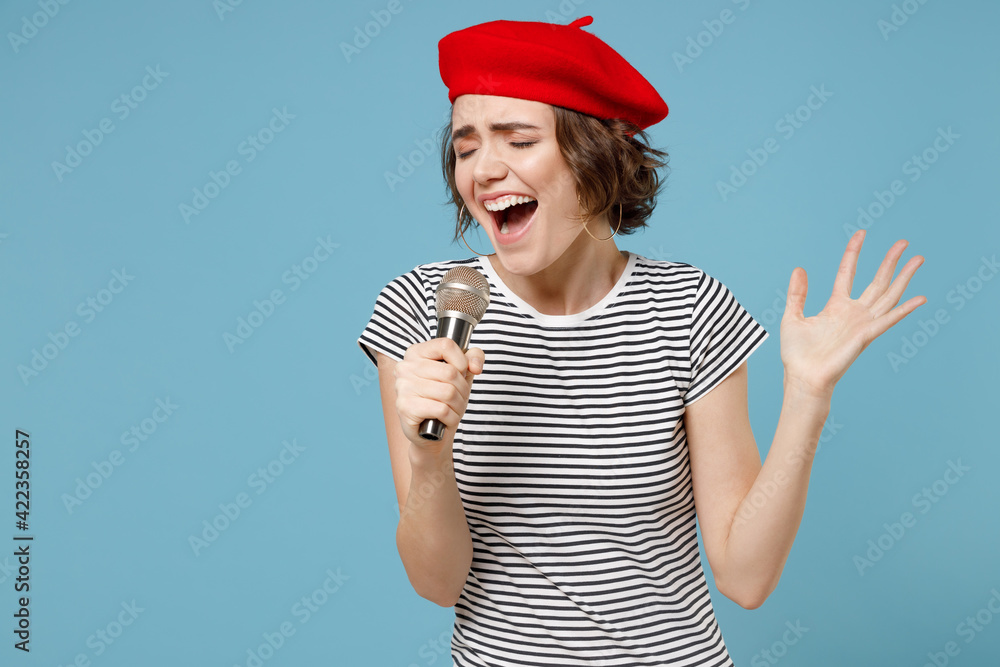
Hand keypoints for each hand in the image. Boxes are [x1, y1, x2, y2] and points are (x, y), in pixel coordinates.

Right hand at [393, 338, 484, 447]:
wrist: (430, 433)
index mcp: (416, 353)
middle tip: (457, 398)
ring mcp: (402, 387)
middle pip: (450, 372)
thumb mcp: (462, 374)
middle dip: (462, 390)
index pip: (446, 345)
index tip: (461, 373)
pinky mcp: (405, 407)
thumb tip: (475, 365)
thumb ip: (473, 358)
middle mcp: (405, 367)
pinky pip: (442, 410)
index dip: (462, 362)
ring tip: (451, 409)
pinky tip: (445, 420)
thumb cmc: (444, 399)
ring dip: (458, 406)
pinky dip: (451, 418)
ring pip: (448, 392)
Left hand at [780, 229, 925, 397]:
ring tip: (918, 259)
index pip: (848, 272)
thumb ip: (797, 294)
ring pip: (888, 295)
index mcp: (836, 306)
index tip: (861, 233)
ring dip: (904, 277)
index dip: (854, 253)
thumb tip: (800, 268)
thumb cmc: (797, 354)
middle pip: (877, 281)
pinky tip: (920, 298)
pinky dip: (904, 310)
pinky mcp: (866, 336)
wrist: (802, 378)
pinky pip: (888, 320)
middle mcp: (854, 313)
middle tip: (905, 242)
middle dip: (890, 261)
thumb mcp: (793, 317)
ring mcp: (862, 324)